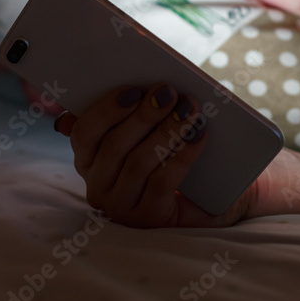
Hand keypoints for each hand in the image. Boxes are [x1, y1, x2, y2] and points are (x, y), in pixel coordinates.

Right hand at [54, 83, 256, 228]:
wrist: (215, 196)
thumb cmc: (176, 153)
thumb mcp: (153, 129)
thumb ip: (135, 106)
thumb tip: (133, 81)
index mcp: (90, 159)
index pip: (84, 133)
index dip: (107, 109)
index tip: (135, 89)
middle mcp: (98, 186)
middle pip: (114, 146)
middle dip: (144, 115)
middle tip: (169, 92)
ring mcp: (121, 206)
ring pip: (138, 163)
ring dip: (166, 131)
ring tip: (190, 109)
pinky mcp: (148, 219)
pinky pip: (163, 182)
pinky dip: (182, 155)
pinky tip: (199, 135)